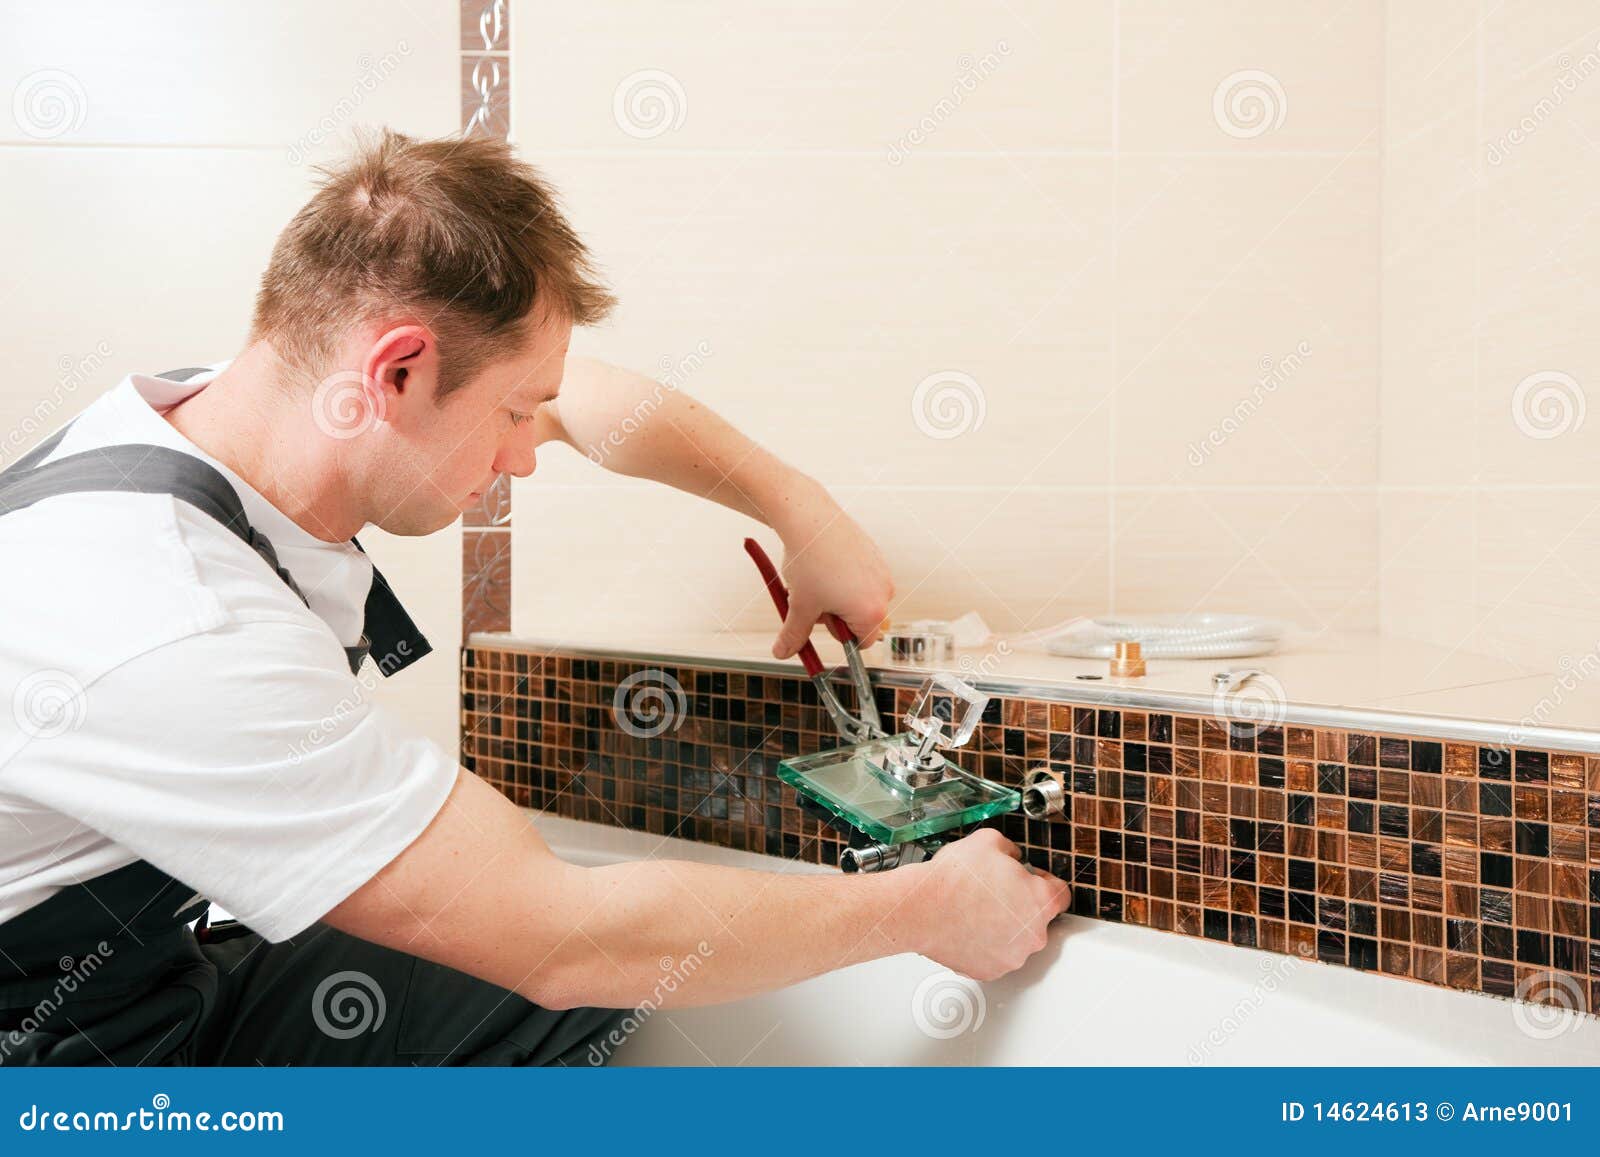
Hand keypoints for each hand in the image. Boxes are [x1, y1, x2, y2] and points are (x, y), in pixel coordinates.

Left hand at [769, 500, 893, 659]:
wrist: (809, 518)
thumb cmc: (808, 562)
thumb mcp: (798, 605)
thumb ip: (794, 635)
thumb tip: (783, 652)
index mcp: (870, 612)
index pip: (860, 644)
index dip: (836, 636)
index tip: (818, 622)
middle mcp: (884, 593)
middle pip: (860, 620)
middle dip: (834, 615)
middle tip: (811, 598)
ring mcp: (881, 571)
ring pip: (858, 597)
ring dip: (836, 595)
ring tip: (814, 577)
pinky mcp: (874, 553)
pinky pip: (860, 576)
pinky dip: (842, 575)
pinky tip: (823, 561)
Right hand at [899, 829, 1070, 981]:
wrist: (921, 909)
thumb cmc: (954, 879)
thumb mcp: (989, 842)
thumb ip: (1011, 850)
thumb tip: (1011, 857)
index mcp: (1040, 901)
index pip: (1061, 894)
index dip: (1046, 882)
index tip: (1032, 880)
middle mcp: (1032, 935)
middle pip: (1037, 919)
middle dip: (1021, 905)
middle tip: (995, 892)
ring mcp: (1011, 957)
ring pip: (1016, 940)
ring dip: (1004, 927)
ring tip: (977, 910)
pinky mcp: (989, 971)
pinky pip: (994, 956)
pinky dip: (985, 945)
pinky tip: (968, 927)